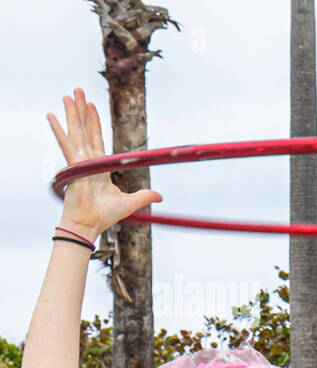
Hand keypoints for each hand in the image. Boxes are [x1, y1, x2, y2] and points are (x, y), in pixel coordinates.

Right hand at [47, 89, 160, 238]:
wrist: (89, 224)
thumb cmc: (104, 215)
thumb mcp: (130, 203)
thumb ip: (144, 196)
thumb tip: (160, 195)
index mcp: (99, 166)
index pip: (97, 139)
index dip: (95, 122)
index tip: (93, 106)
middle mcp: (87, 160)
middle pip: (85, 129)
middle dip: (82, 110)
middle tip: (78, 90)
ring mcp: (79, 161)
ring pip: (76, 131)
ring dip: (72, 112)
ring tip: (68, 94)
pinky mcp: (73, 166)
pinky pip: (66, 144)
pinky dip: (59, 129)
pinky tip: (51, 115)